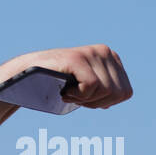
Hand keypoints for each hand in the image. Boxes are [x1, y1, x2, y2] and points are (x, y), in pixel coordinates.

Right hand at [10, 44, 132, 109]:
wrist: (29, 76)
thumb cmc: (61, 84)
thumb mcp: (93, 86)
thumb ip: (110, 89)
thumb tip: (126, 93)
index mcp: (113, 59)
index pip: (126, 93)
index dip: (106, 101)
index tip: (87, 96)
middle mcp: (105, 52)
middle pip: (117, 93)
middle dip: (96, 102)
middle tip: (77, 95)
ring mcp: (91, 53)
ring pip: (106, 91)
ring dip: (85, 99)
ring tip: (70, 91)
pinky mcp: (77, 58)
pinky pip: (91, 86)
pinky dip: (78, 95)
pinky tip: (66, 90)